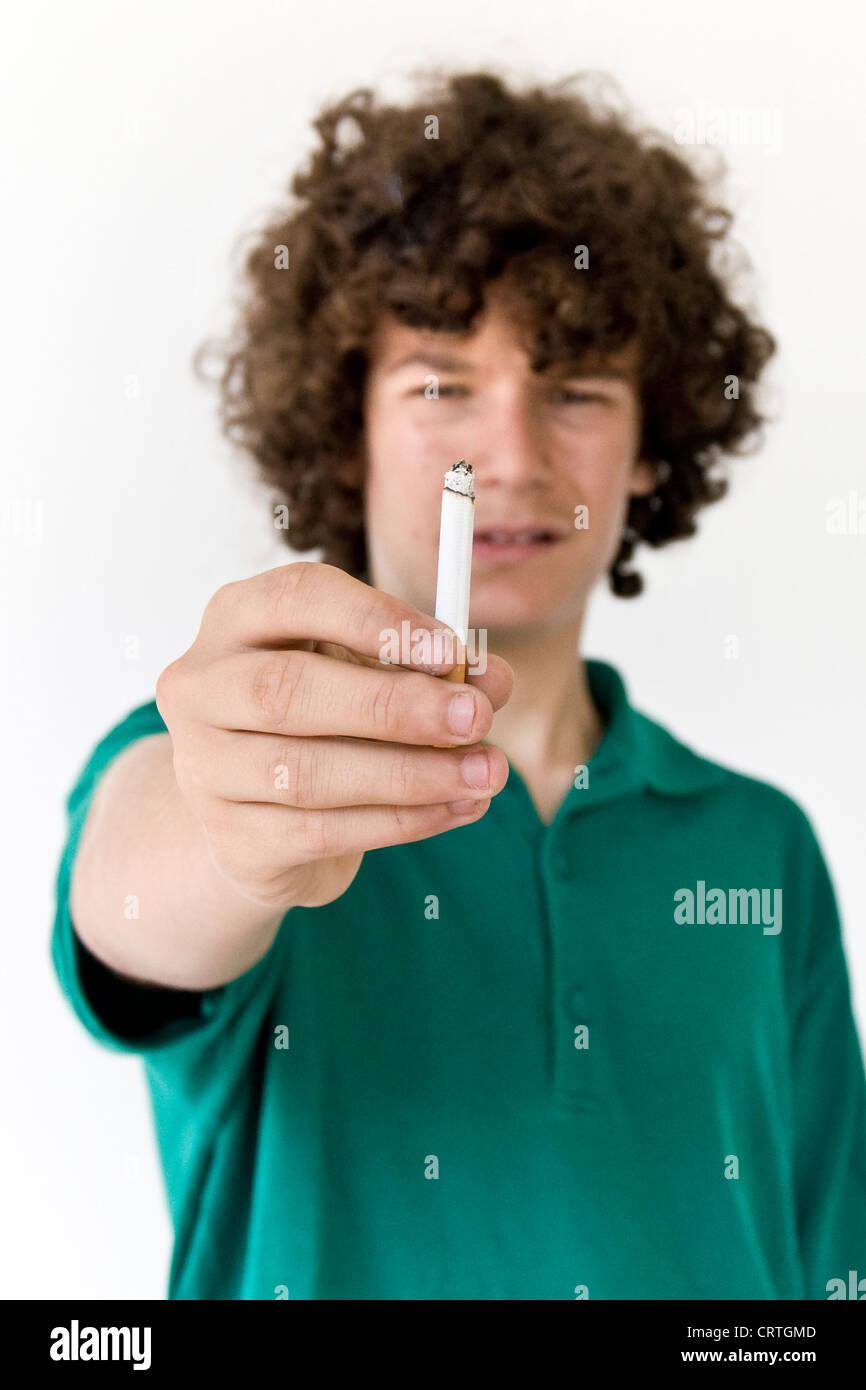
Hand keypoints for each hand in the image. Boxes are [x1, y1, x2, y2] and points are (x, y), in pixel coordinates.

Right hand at [155, 562, 512, 910]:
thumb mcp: (372, 673)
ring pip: (308, 773)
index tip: (451, 649)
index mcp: (235, 619)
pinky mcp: (232, 840)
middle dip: (395, 706)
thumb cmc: (324, 720)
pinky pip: (322, 831)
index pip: (295, 598)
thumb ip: (432, 669)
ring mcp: (205, 769)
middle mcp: (202, 689)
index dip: (375, 619)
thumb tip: (493, 681)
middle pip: (287, 690)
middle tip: (476, 718)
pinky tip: (456, 807)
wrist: (262, 819)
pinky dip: (401, 820)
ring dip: (411, 774)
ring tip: (485, 772)